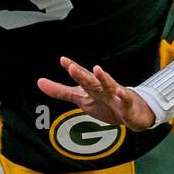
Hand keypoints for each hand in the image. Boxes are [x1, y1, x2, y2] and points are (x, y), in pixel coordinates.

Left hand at [38, 57, 155, 130]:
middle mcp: (102, 88)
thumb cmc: (105, 102)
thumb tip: (39, 82)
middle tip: (72, 68)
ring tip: (98, 69)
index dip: (72, 68)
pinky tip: (120, 92)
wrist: (134, 113)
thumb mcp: (80, 98)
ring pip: (109, 86)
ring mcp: (115, 96)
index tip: (62, 60)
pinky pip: (125, 101)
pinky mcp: (127, 106)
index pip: (81, 76)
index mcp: (91, 86)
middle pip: (91, 81)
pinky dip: (123, 97)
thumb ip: (60, 91)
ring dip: (104, 78)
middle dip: (81, 75)